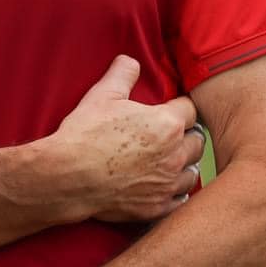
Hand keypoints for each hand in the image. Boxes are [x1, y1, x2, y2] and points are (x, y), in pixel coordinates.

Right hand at [44, 56, 200, 221]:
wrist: (68, 176)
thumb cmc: (84, 135)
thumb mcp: (101, 96)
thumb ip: (122, 75)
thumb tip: (130, 60)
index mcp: (167, 124)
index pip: (190, 110)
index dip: (179, 108)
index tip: (170, 110)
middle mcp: (175, 154)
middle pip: (198, 141)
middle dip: (186, 137)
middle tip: (168, 136)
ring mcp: (168, 183)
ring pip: (193, 172)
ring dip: (183, 165)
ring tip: (167, 162)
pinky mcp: (158, 206)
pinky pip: (180, 199)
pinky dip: (174, 192)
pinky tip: (161, 186)